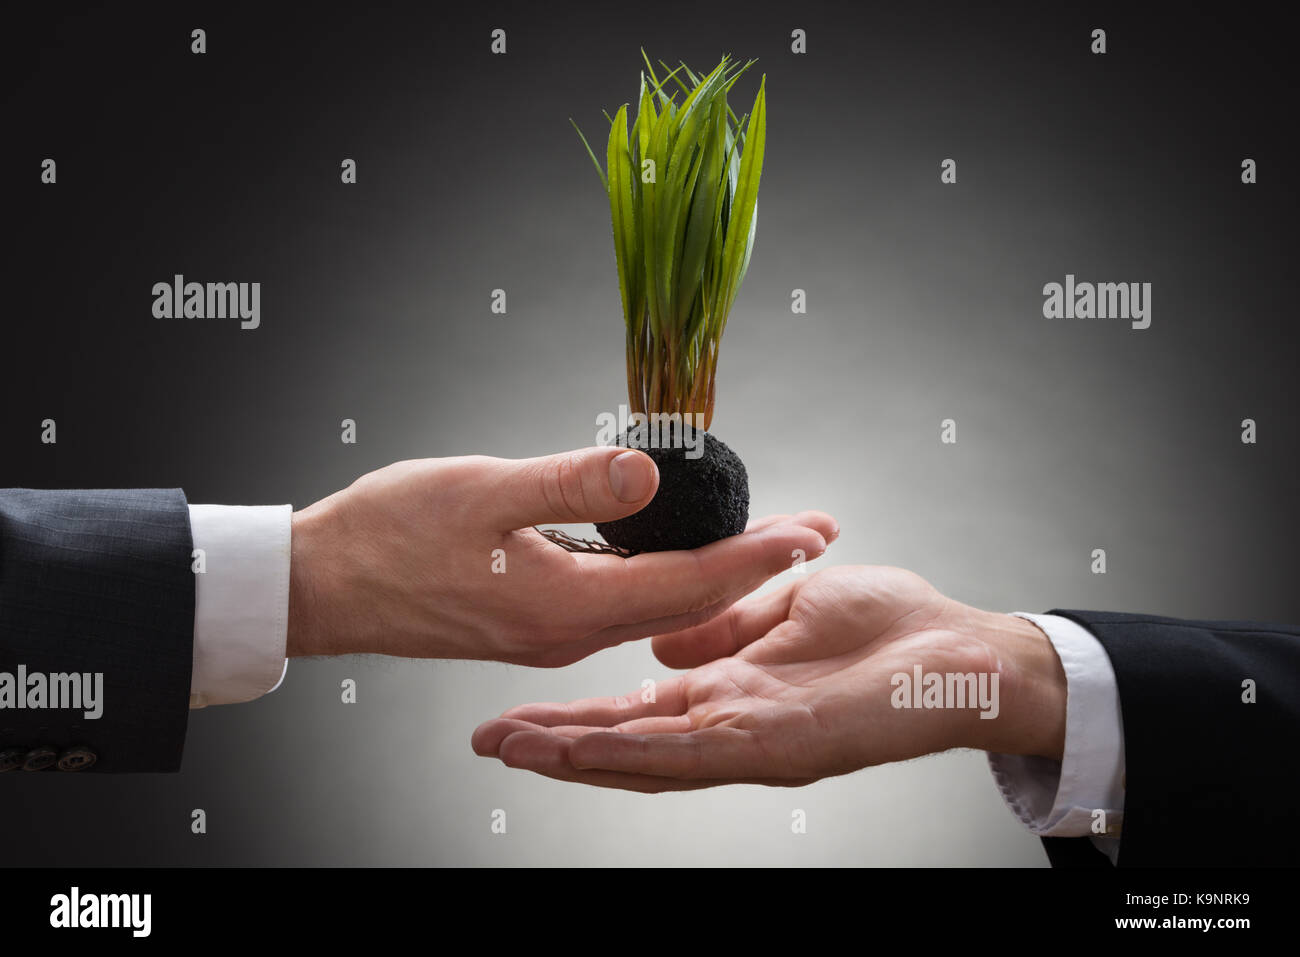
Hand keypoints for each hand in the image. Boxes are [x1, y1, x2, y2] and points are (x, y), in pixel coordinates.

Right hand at [286, 447, 835, 665]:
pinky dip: (662, 580)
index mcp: (567, 605)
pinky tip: (673, 556)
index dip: (756, 555)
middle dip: (754, 567)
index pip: (690, 582)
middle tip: (811, 534)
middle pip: (687, 602)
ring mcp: (551, 633)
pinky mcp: (532, 623)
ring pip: (656, 607)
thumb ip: (570, 483)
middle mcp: (569, 632)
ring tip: (761, 543)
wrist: (326, 587)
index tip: (812, 532)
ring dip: (713, 574)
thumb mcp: (481, 490)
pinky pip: (619, 605)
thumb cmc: (388, 536)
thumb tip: (650, 472)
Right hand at [472, 565, 1066, 787]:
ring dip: (576, 755)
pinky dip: (629, 754)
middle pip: (626, 742)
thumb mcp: (787, 602)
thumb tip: (666, 642)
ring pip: (645, 756)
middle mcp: (729, 725)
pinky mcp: (774, 747)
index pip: (636, 709)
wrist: (957, 647)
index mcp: (730, 689)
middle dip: (555, 743)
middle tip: (487, 742)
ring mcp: (748, 742)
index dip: (576, 712)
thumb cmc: (889, 624)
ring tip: (515, 749)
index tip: (521, 708)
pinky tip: (582, 752)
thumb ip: (725, 622)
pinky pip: (690, 753)